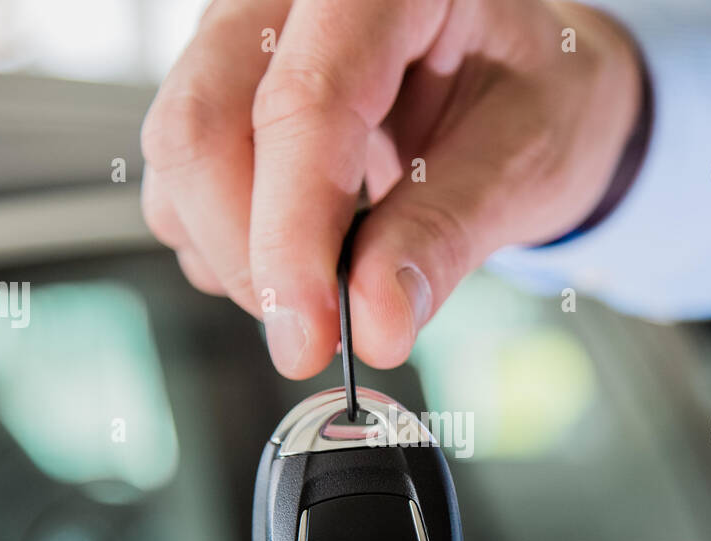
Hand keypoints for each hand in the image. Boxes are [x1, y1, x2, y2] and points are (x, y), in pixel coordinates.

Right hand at [141, 0, 641, 377]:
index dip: (293, 235)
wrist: (522, 77)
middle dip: (250, 258)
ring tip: (325, 284)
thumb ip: (445, 235)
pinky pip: (177, 180)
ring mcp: (240, 34)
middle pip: (203, 128)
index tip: (307, 336)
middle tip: (316, 335)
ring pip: (177, 158)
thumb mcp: (523, 163)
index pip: (304, 104)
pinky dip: (224, 244)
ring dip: (235, 256)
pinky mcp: (216, 87)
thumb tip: (374, 323)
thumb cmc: (534, 98)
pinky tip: (299, 250)